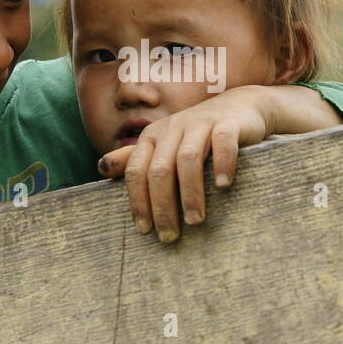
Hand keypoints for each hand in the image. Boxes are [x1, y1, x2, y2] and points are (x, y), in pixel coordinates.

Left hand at [96, 85, 273, 242]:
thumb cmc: (198, 135)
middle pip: (160, 170)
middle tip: (170, 236)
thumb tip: (101, 168)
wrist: (241, 108)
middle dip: (163, 206)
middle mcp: (173, 128)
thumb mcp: (164, 145)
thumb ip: (134, 157)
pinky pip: (222, 143)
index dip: (138, 202)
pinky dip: (222, 164)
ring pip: (188, 159)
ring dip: (190, 194)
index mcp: (153, 136)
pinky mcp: (228, 123)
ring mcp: (201, 123)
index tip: (145, 231)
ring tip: (195, 221)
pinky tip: (223, 186)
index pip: (137, 171)